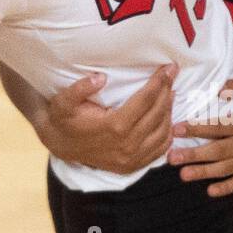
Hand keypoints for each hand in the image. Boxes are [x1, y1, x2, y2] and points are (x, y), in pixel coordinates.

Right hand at [35, 63, 176, 174]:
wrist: (60, 146)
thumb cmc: (63, 120)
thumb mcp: (63, 102)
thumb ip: (79, 89)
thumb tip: (100, 78)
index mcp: (114, 126)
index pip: (145, 100)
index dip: (159, 82)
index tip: (169, 67)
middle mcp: (127, 144)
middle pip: (157, 114)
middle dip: (167, 90)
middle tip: (172, 74)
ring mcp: (131, 158)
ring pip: (162, 132)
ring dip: (169, 111)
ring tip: (170, 92)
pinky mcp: (132, 166)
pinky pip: (159, 150)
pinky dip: (167, 134)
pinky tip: (167, 119)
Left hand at [168, 73, 232, 196]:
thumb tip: (216, 88)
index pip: (218, 126)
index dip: (197, 128)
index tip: (177, 128)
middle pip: (218, 150)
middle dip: (193, 154)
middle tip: (172, 157)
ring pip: (226, 168)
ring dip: (204, 172)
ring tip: (183, 175)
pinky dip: (227, 188)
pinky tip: (210, 191)